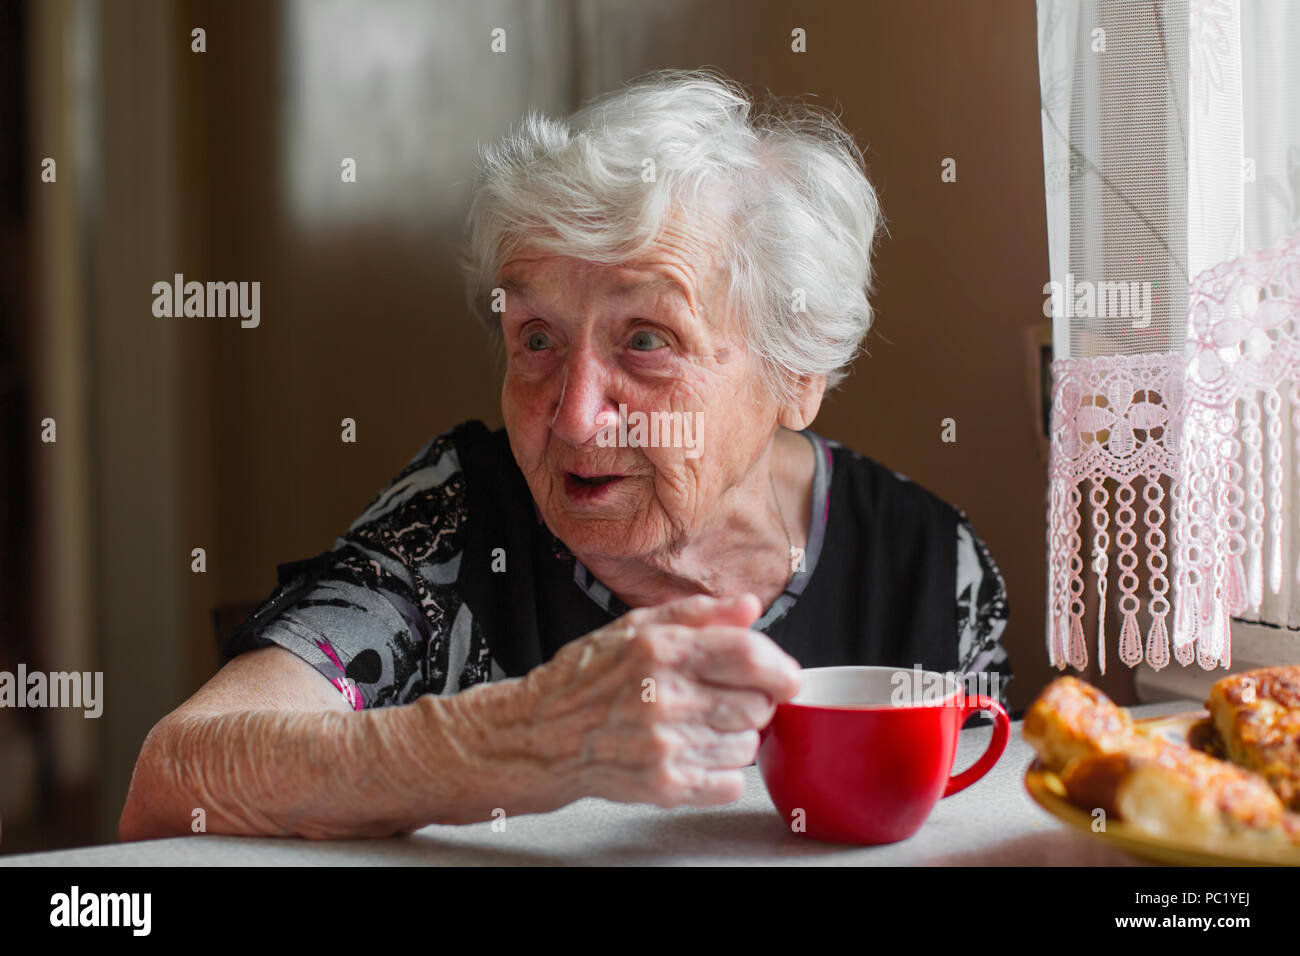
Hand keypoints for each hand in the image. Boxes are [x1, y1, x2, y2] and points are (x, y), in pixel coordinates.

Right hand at [518, 592, 801, 808]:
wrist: (539, 735)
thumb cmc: (584, 678)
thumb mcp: (634, 626)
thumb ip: (698, 613)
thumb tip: (750, 606)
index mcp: (660, 651)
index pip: (748, 656)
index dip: (780, 668)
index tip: (786, 676)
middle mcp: (663, 698)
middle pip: (758, 704)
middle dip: (755, 701)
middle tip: (728, 698)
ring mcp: (664, 746)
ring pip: (748, 746)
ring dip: (737, 737)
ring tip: (702, 726)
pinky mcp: (663, 786)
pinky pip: (730, 783)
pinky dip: (724, 772)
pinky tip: (695, 754)